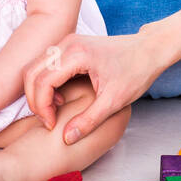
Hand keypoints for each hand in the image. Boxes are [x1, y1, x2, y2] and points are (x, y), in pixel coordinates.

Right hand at [23, 31, 168, 143]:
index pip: (42, 82)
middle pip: (31, 73)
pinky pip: (45, 64)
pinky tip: (61, 97)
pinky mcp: (69, 45)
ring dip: (38, 92)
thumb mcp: (114, 101)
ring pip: (35, 68)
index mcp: (77, 55)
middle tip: (48, 120)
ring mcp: (67, 42)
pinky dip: (45, 83)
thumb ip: (89, 120)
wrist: (149, 49)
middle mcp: (67, 44)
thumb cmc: (136, 71)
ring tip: (55, 110)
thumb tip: (67, 138)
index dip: (41, 107)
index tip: (52, 124)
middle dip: (35, 100)